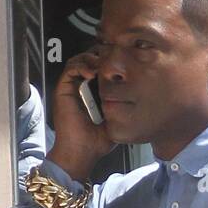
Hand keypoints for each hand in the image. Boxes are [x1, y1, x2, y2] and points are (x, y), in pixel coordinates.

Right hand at [45, 51, 115, 183]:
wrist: (81, 152)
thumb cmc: (98, 140)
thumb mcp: (119, 118)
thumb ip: (127, 105)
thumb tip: (144, 94)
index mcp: (96, 91)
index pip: (103, 67)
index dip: (113, 61)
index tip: (124, 62)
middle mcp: (83, 86)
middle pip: (92, 59)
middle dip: (103, 56)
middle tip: (113, 60)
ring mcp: (73, 87)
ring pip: (81, 59)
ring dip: (92, 59)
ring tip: (103, 67)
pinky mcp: (63, 89)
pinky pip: (70, 68)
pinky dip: (81, 66)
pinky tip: (92, 73)